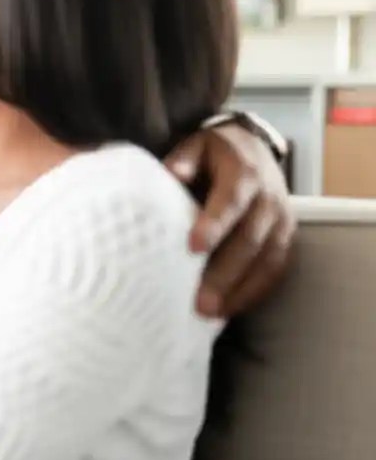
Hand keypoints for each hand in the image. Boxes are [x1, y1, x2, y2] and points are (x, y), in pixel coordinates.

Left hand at [165, 123, 295, 318]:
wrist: (255, 148)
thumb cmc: (215, 154)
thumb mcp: (196, 146)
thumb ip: (182, 160)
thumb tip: (173, 174)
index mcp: (244, 173)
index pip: (231, 201)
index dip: (214, 224)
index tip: (193, 247)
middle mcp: (269, 199)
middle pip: (250, 239)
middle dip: (224, 272)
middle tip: (200, 301)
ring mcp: (282, 221)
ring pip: (267, 260)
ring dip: (240, 290)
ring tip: (212, 313)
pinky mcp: (287, 239)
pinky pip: (276, 270)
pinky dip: (255, 292)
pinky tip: (231, 309)